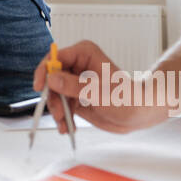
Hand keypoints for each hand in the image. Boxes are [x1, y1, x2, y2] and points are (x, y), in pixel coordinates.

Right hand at [33, 39, 169, 135]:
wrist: (139, 114)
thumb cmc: (128, 98)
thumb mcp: (100, 93)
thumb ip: (74, 85)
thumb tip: (52, 79)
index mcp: (84, 54)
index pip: (55, 57)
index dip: (45, 71)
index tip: (41, 86)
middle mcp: (77, 66)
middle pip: (51, 78)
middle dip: (53, 97)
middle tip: (59, 113)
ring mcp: (75, 82)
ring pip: (54, 94)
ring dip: (57, 111)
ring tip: (66, 125)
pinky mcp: (75, 96)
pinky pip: (61, 105)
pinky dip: (63, 117)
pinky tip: (69, 127)